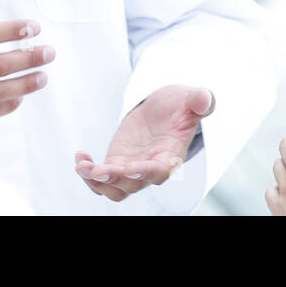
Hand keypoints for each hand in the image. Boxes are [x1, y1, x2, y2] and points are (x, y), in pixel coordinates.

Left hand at [74, 84, 213, 201]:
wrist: (164, 108)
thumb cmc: (180, 106)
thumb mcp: (191, 98)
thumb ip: (200, 100)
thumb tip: (205, 99)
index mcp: (171, 156)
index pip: (160, 171)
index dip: (147, 172)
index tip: (133, 168)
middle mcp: (151, 168)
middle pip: (133, 184)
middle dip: (115, 179)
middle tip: (100, 170)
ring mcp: (132, 168)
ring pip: (114, 188)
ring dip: (97, 182)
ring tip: (83, 167)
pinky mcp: (117, 162)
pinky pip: (101, 177)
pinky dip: (88, 172)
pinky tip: (80, 157)